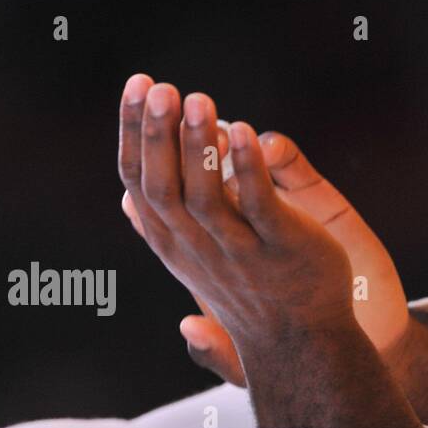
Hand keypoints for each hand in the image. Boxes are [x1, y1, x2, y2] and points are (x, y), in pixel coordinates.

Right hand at [119, 76, 407, 384]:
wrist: (300, 343)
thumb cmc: (247, 296)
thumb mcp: (194, 263)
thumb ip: (162, 230)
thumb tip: (127, 199)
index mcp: (173, 243)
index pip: (139, 183)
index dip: (132, 133)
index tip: (134, 86)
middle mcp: (197, 246)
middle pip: (163, 187)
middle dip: (155, 133)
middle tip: (155, 84)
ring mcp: (238, 250)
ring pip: (205, 197)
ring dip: (197, 146)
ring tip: (197, 98)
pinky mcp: (281, 249)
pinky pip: (259, 207)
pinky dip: (248, 170)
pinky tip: (243, 130)